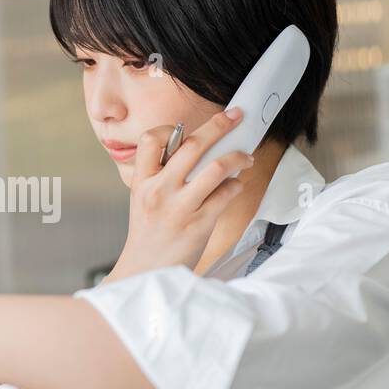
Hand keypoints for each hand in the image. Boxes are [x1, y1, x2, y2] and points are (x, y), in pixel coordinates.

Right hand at [108, 108, 253, 279]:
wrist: (146, 271)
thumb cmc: (148, 235)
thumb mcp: (142, 200)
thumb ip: (161, 176)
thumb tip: (195, 151)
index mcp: (142, 182)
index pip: (149, 140)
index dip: (169, 129)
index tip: (185, 129)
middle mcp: (159, 191)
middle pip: (192, 144)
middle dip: (219, 125)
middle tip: (235, 117)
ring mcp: (180, 207)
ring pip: (215, 167)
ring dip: (237, 156)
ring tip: (246, 156)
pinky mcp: (199, 224)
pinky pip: (226, 194)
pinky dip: (236, 185)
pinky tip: (236, 185)